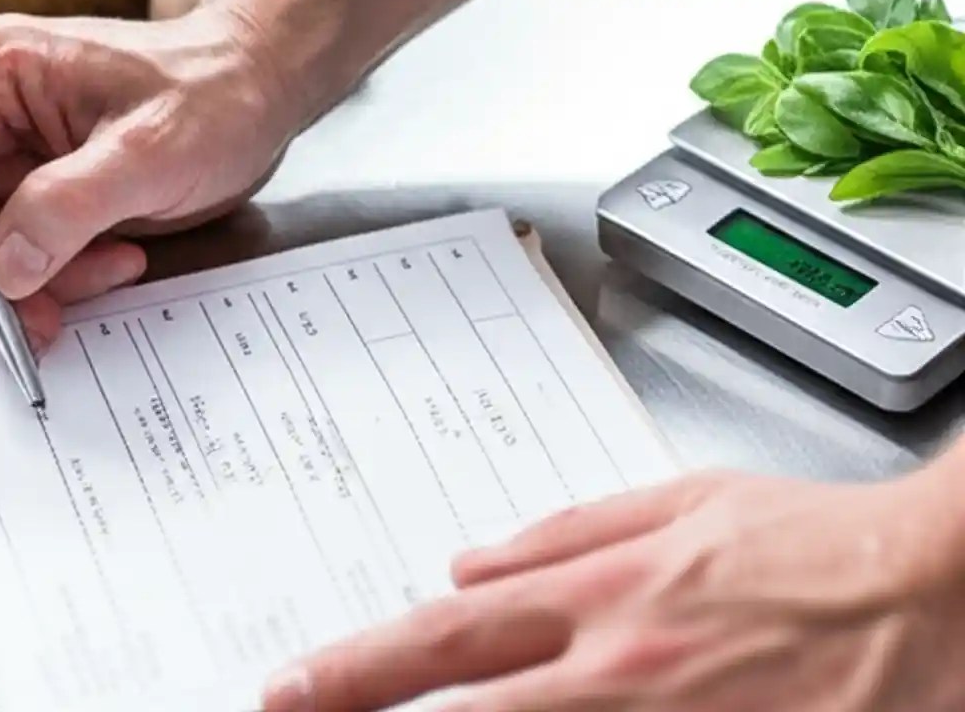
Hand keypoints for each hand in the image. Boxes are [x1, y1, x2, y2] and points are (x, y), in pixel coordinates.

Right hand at [0, 5, 301, 352]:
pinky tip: (119, 257)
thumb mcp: (148, 151)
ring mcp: (18, 155)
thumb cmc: (215, 95)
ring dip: (44, 280)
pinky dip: (69, 275)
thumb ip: (68, 206)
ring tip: (113, 267)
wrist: (261, 97)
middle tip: (40, 319)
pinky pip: (31, 255)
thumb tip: (6, 268)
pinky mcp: (48, 193)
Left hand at [261, 467, 964, 710]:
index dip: (358, 666)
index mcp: (605, 595)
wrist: (930, 590)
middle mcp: (619, 670)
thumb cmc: (811, 543)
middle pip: (463, 710)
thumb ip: (564, 531)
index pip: (450, 634)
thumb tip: (468, 558)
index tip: (291, 682)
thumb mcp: (679, 502)